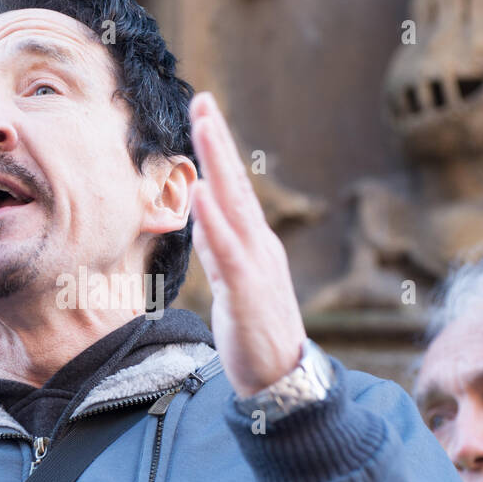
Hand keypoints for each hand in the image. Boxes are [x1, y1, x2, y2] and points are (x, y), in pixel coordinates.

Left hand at [188, 92, 306, 398]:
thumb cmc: (257, 336)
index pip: (234, 190)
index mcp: (255, 245)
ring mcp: (256, 265)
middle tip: (204, 99)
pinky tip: (199, 191)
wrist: (283, 382)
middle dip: (219, 140)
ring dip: (217, 163)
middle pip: (237, 184)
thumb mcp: (234, 285)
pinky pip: (227, 248)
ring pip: (234, 205)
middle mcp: (260, 246)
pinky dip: (213, 218)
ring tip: (202, 125)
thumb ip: (219, 251)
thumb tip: (202, 218)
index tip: (205, 114)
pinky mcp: (247, 290)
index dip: (220, 152)